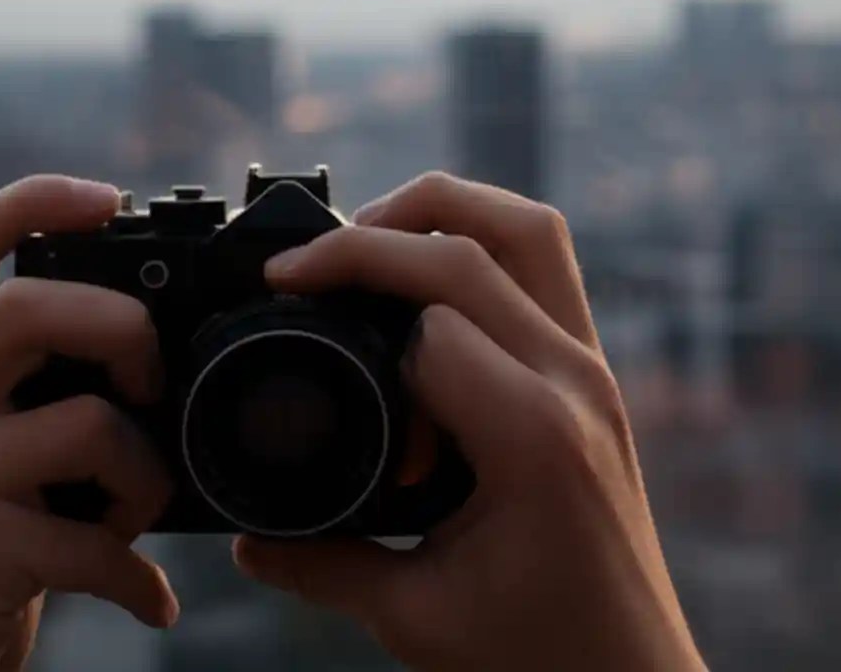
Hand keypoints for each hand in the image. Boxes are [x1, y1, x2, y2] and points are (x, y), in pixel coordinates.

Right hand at [0, 176, 178, 671]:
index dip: (34, 199)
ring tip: (135, 521)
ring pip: (88, 424)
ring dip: (145, 479)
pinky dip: (141, 581)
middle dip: (122, 328)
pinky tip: (147, 602)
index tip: (107, 196)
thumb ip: (26, 411)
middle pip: (29, 304)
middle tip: (146, 386)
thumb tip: (147, 386)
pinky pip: (95, 543)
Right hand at [233, 172, 704, 669]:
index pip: (427, 324)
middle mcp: (574, 383)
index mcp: (533, 437)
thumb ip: (321, 564)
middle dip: (369, 235)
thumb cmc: (539, 655)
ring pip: (526, 228)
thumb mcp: (412, 616)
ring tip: (367, 242)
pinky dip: (477, 250)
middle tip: (301, 265)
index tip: (293, 336)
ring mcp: (594, 371)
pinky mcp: (593, 375)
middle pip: (471, 244)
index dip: (349, 325)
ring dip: (439, 213)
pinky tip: (423, 293)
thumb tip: (246, 538)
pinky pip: (544, 269)